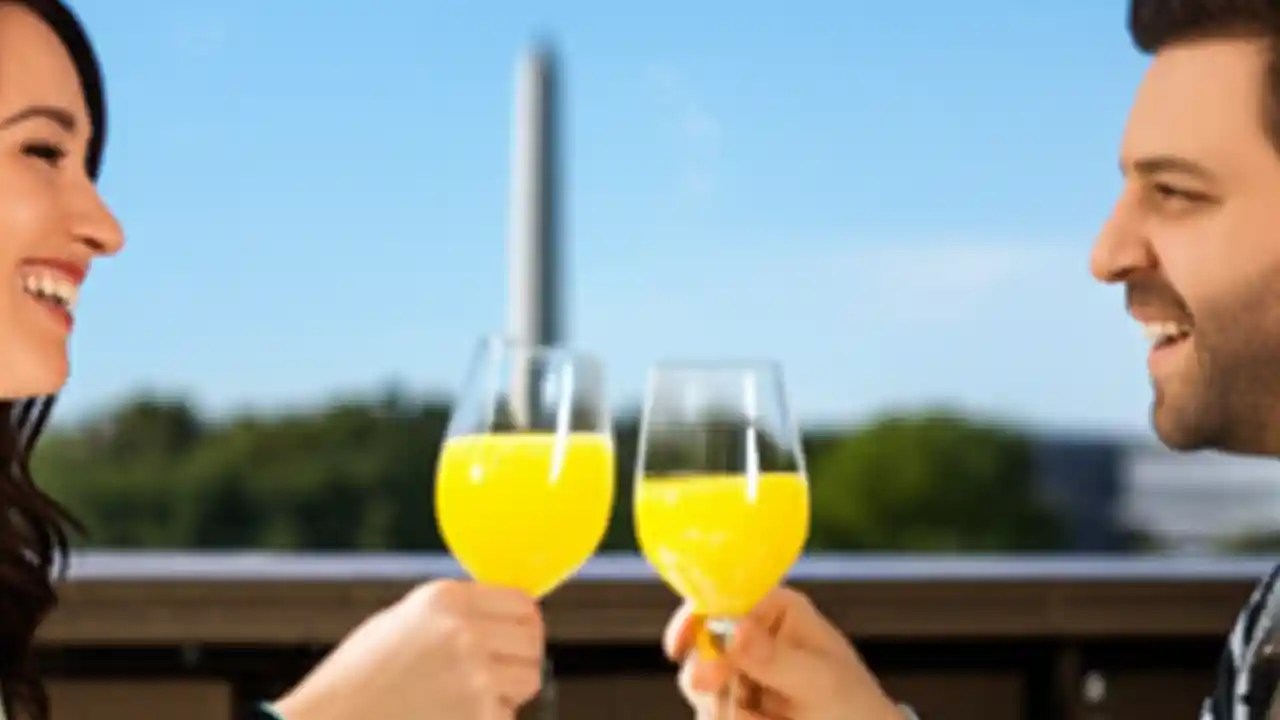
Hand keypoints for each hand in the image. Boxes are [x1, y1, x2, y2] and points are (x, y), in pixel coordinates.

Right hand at [274, 579, 543, 719]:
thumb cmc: (359, 677)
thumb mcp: (402, 622)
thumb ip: (454, 614)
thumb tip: (508, 614)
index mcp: (445, 599)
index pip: (522, 602)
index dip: (525, 622)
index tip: (519, 636)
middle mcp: (464, 631)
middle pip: (532, 641)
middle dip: (520, 657)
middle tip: (500, 671)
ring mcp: (474, 676)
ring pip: (528, 679)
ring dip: (509, 690)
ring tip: (469, 697)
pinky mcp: (478, 716)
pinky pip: (505, 715)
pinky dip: (486, 719)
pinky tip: (449, 718)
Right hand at [664, 586, 902, 719]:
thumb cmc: (855, 707)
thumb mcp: (819, 681)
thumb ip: (774, 658)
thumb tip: (734, 628)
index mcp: (775, 612)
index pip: (722, 599)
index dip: (694, 618)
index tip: (678, 646)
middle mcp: (751, 639)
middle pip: (701, 647)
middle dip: (706, 675)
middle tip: (720, 694)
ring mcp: (739, 676)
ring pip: (701, 687)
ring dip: (722, 708)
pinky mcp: (734, 708)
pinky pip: (710, 713)